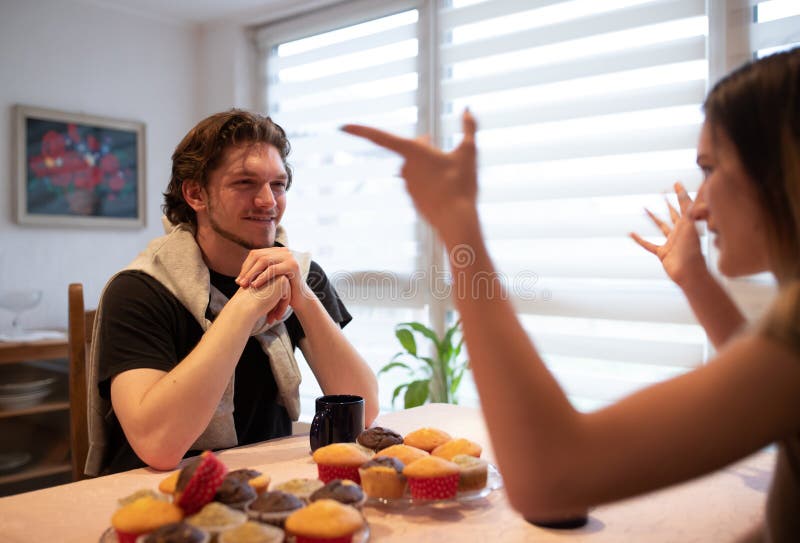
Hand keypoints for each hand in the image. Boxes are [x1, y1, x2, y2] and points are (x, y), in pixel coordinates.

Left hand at [236, 247, 310, 321]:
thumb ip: (258, 272)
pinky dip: (262, 277)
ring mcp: (289, 257)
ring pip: (264, 261)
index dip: (245, 266)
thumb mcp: (269, 278)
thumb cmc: (281, 290)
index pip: (256, 254)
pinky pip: (273, 269)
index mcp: (276, 251)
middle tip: (240, 283)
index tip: (238, 280)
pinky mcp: (293, 265)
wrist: (299, 299)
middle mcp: (283, 251)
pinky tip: (255, 285)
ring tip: (245, 285)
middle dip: (247, 270)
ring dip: (252, 273)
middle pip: (258, 256)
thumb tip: (239, 275)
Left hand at [342, 110, 478, 236]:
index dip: (359, 130)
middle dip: (424, 147)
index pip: (379, 137)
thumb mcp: (469, 151)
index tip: (341, 126)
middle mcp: (404, 168)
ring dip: (429, 166)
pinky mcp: (414, 199)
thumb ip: (469, 127)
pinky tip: (446, 187)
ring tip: (449, 172)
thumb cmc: (461, 184)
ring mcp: (407, 186)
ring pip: (417, 167)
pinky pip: (422, 184)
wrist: (457, 220)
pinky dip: (432, 182)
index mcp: (411, 152)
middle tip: (439, 147)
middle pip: (411, 150)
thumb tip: (468, 109)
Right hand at [630, 182, 707, 286]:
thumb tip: (701, 189)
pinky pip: (649, 245)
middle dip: (669, 203)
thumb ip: (694, 209)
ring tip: (644, 208)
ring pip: (660, 226)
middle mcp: (680, 231)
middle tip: (663, 192)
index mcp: (688, 224)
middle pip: (673, 214)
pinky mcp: (663, 253)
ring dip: (653, 217)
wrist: (690, 273)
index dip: (681, 193)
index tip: (676, 183)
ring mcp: (671, 242)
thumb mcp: (692, 226)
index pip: (684, 205)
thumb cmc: (693, 251)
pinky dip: (640, 240)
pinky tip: (631, 234)